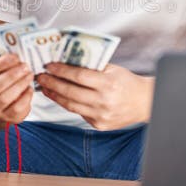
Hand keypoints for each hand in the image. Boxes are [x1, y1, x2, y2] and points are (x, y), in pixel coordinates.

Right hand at [0, 54, 33, 123]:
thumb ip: (3, 63)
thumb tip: (18, 57)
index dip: (1, 63)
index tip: (15, 56)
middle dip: (13, 75)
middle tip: (25, 66)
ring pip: (5, 99)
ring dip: (20, 85)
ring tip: (29, 75)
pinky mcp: (6, 118)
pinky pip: (16, 109)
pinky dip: (25, 98)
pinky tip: (29, 88)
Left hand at [36, 63, 153, 130]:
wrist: (145, 102)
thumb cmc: (128, 83)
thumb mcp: (113, 69)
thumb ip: (92, 66)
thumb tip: (67, 61)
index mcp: (108, 84)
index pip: (79, 76)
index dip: (61, 71)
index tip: (49, 66)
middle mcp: (104, 102)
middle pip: (70, 92)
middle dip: (52, 83)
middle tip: (40, 76)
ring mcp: (101, 116)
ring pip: (71, 105)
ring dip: (55, 95)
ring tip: (45, 87)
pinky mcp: (99, 125)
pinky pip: (78, 113)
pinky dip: (67, 104)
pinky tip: (59, 97)